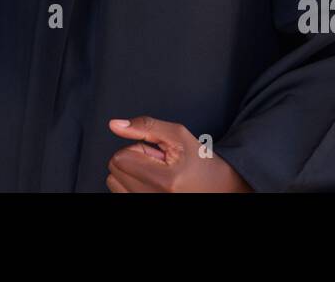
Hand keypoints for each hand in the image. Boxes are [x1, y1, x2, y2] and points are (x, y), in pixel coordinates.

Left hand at [106, 116, 252, 192]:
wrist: (220, 187)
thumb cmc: (201, 162)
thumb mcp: (178, 135)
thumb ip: (145, 126)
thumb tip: (115, 125)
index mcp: (164, 180)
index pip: (121, 158)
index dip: (137, 148)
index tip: (155, 153)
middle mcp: (154, 198)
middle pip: (115, 171)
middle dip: (133, 161)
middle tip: (157, 163)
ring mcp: (150, 205)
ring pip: (114, 184)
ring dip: (130, 174)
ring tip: (154, 174)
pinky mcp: (146, 209)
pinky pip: (121, 194)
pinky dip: (131, 186)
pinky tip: (151, 183)